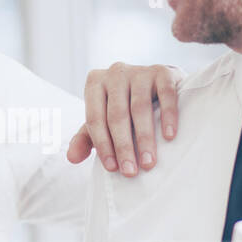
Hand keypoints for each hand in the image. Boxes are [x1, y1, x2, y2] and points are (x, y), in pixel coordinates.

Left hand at [66, 62, 181, 175]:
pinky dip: (167, 116)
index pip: (95, 118)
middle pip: (117, 115)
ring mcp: (140, 70)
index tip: (113, 169)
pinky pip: (166, 95)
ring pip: (140, 107)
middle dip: (123, 147)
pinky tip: (169, 136)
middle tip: (130, 172)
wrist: (159, 85)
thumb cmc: (126, 107)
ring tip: (148, 163)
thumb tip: (71, 158)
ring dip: (144, 138)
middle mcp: (115, 73)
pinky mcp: (163, 71)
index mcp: (95, 83)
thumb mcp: (103, 121)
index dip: (103, 145)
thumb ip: (86, 139)